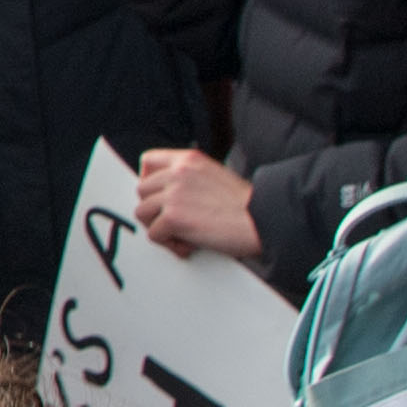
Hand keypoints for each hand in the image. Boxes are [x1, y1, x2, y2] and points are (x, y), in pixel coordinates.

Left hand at [135, 148, 260, 259]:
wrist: (264, 220)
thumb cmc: (246, 206)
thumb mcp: (213, 177)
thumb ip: (188, 179)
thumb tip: (166, 196)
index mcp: (189, 159)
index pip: (149, 161)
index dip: (149, 181)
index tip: (159, 198)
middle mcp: (178, 172)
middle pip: (142, 190)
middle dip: (155, 210)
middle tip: (175, 225)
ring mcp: (174, 194)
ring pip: (143, 212)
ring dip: (159, 228)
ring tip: (182, 237)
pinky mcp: (174, 217)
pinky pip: (154, 234)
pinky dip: (170, 245)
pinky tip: (189, 246)